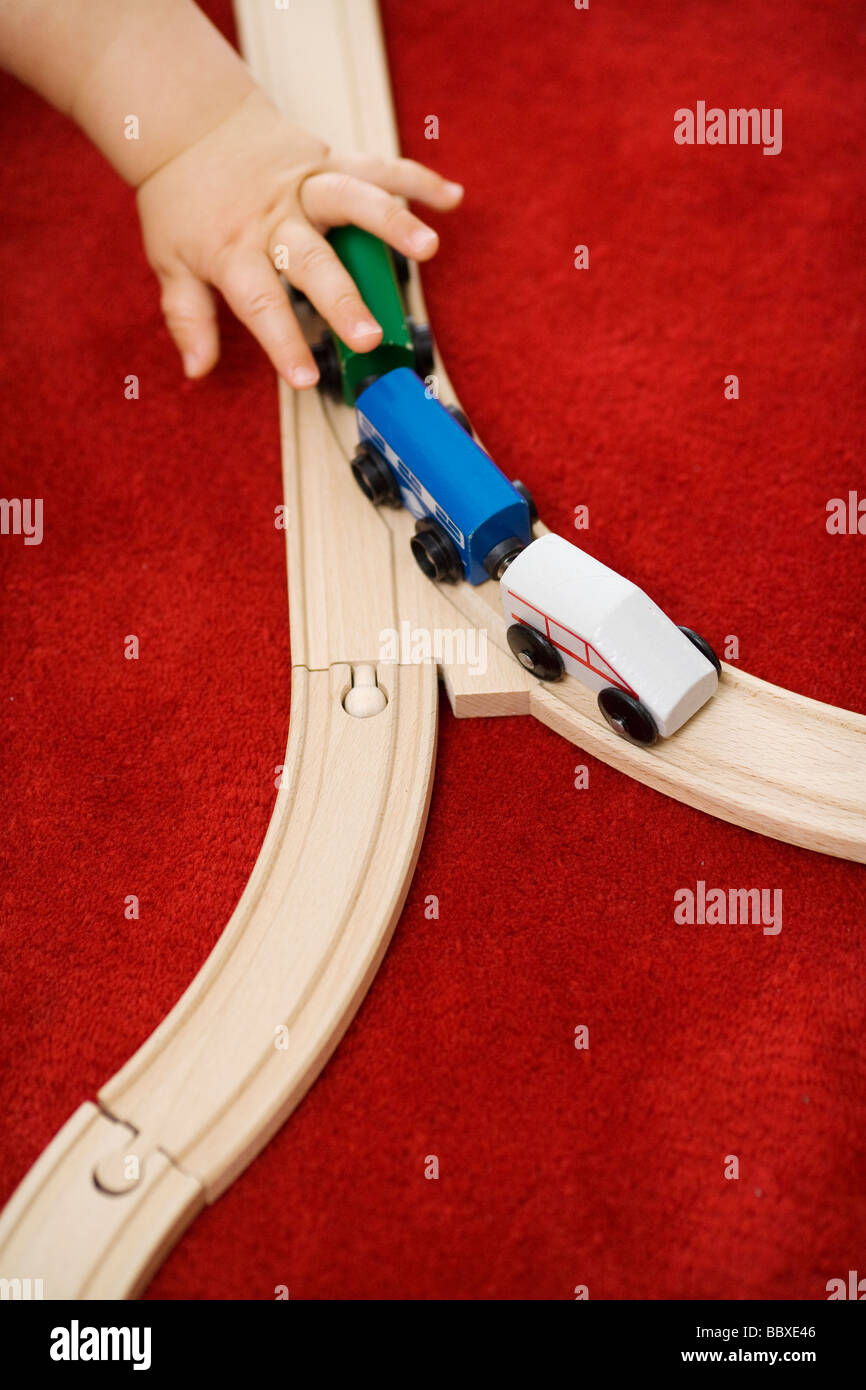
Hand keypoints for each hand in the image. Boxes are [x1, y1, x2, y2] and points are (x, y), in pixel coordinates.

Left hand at [136, 90, 462, 386]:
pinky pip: (376, 166)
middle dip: (343, 300)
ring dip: (392, 222)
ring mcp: (305, 184)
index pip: (260, 303)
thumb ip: (188, 316)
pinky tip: (450, 198)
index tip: (304, 380)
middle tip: (370, 337)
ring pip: (352, 200)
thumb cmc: (183, 201)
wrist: (188, 120)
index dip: (282, 343)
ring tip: (428, 247)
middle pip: (313, 261)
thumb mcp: (170, 261)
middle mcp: (274, 216)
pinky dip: (415, 178)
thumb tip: (197, 369)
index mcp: (234, 248)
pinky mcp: (328, 158)